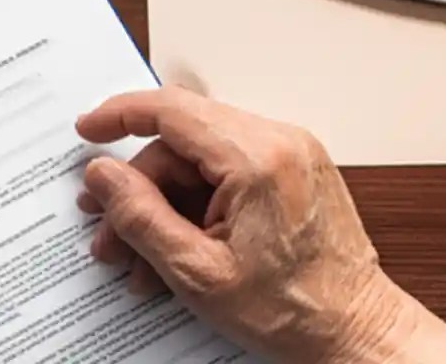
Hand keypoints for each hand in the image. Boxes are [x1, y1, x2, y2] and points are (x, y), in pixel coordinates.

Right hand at [74, 86, 409, 363]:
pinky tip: (176, 251)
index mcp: (257, 158)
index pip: (171, 110)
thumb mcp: (196, 272)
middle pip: (180, 144)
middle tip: (108, 230)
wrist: (358, 334)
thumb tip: (102, 176)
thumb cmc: (295, 311)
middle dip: (138, 189)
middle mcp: (279, 143)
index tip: (87, 131)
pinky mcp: (291, 173)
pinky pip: (225, 175)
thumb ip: (140, 217)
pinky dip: (194, 208)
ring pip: (198, 163)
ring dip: (163, 207)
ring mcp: (289, 156)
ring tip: (140, 259)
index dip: (119, 116)